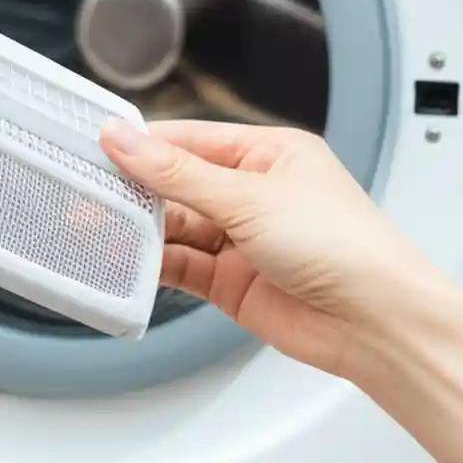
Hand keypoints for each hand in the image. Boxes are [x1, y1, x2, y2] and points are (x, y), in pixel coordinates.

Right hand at [100, 119, 443, 376]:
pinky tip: (128, 260)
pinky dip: (153, 265)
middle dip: (134, 191)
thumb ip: (177, 173)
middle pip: (176, 185)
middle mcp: (254, 194)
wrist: (376, 322)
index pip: (189, 140)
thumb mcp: (249, 197)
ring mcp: (242, 240)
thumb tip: (126, 139)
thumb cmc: (345, 247)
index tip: (98, 146)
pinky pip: (181, 267)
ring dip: (139, 230)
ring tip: (96, 227)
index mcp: (269, 154)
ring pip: (174, 228)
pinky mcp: (233, 283)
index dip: (142, 145)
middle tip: (86, 191)